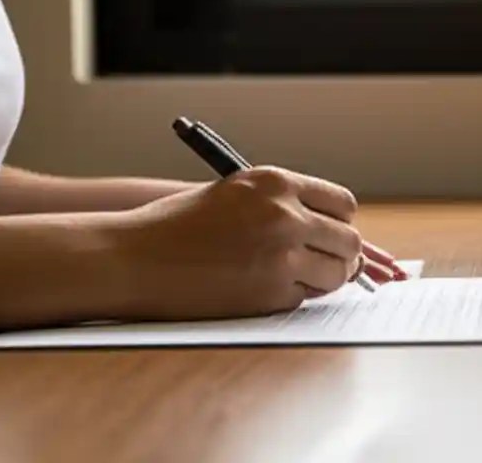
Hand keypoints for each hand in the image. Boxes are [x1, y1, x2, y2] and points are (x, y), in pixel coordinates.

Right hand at [112, 167, 400, 320]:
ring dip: (324, 281)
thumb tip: (327, 228)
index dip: (341, 223)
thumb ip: (281, 204)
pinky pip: (304, 299)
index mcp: (277, 183)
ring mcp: (281, 255)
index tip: (333, 235)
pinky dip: (291, 298)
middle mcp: (286, 215)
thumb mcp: (235, 194)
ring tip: (298, 279)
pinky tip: (263, 290)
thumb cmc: (177, 225)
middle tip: (328, 265)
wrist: (132, 257)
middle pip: (349, 241)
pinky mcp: (270, 293)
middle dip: (342, 256)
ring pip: (336, 275)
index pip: (342, 204)